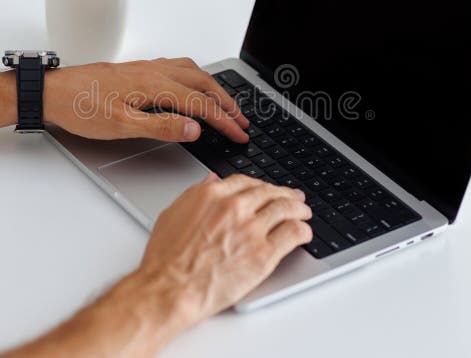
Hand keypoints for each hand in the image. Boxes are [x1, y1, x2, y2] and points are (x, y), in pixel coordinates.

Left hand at [43, 57, 248, 142]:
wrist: (52, 91)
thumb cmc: (80, 108)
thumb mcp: (122, 126)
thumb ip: (162, 127)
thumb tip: (194, 128)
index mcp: (155, 85)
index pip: (202, 104)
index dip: (225, 120)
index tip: (239, 134)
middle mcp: (154, 71)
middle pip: (204, 83)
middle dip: (227, 102)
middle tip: (242, 120)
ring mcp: (146, 68)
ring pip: (193, 71)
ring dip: (214, 87)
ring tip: (226, 103)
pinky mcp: (138, 69)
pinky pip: (178, 67)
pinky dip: (196, 76)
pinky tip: (193, 84)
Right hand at [137, 173, 312, 325]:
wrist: (170, 289)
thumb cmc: (166, 259)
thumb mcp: (174, 214)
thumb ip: (196, 195)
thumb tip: (210, 182)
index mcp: (212, 195)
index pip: (246, 182)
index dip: (260, 186)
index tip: (266, 191)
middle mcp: (235, 207)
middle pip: (270, 192)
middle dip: (284, 194)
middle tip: (293, 198)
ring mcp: (251, 229)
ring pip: (287, 208)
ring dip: (299, 208)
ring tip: (304, 213)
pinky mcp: (264, 254)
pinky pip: (293, 234)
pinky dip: (303, 231)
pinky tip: (304, 233)